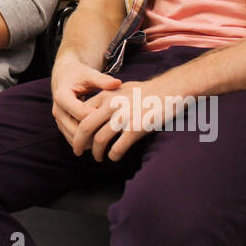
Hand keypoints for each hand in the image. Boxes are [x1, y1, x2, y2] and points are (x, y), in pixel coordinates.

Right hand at [50, 55, 120, 148]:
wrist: (63, 76)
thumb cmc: (78, 74)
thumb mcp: (89, 74)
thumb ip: (102, 80)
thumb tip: (118, 83)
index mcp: (62, 96)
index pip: (81, 113)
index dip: (98, 117)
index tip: (114, 118)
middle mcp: (57, 110)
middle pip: (75, 129)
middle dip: (93, 134)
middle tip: (114, 135)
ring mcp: (58, 119)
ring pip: (72, 137)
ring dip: (89, 141)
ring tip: (108, 141)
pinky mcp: (61, 124)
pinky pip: (71, 138)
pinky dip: (84, 142)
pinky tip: (99, 142)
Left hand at [70, 78, 185, 162]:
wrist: (169, 89)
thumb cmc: (146, 91)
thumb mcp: (121, 88)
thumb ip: (106, 98)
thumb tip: (94, 109)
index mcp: (105, 95)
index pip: (81, 113)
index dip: (76, 127)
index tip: (78, 136)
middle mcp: (111, 105)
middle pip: (85, 127)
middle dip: (78, 142)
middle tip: (77, 151)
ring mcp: (123, 117)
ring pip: (99, 139)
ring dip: (96, 152)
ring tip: (98, 158)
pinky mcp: (136, 128)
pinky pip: (118, 147)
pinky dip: (113, 155)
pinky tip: (114, 157)